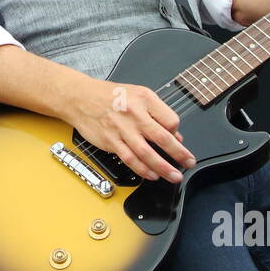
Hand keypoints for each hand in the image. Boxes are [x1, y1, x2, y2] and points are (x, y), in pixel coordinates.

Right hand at [63, 78, 195, 181]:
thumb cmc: (109, 96)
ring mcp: (122, 129)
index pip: (171, 119)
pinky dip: (143, 170)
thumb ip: (157, 113)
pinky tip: (151, 175)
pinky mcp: (111, 141)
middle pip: (162, 138)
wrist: (80, 98)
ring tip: (174, 176)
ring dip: (163, 167)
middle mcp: (134, 114)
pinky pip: (130, 159)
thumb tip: (174, 135)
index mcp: (145, 99)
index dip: (176, 132)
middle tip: (188, 163)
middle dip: (179, 154)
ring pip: (147, 153)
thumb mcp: (138, 94)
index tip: (176, 139)